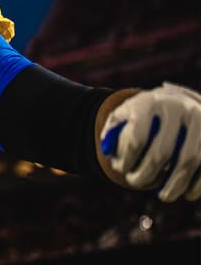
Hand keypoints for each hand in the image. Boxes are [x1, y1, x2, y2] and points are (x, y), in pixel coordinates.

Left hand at [100, 82, 200, 201]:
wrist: (177, 102)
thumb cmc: (145, 115)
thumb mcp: (124, 115)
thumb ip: (112, 131)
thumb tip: (107, 150)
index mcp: (149, 103)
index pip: (137, 137)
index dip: (128, 159)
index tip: (120, 169)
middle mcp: (176, 108)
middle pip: (162, 152)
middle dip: (147, 174)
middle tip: (135, 183)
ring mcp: (198, 119)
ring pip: (189, 160)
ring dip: (176, 184)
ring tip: (165, 196)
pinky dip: (198, 184)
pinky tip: (188, 194)